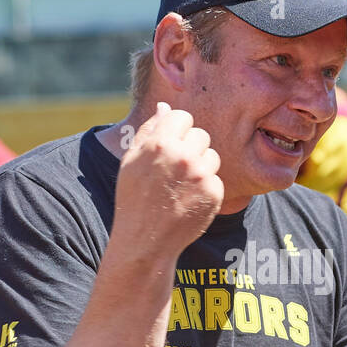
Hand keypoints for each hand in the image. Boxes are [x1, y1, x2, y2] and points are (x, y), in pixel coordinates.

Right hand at [111, 102, 223, 259]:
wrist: (146, 240)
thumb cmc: (134, 197)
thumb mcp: (131, 161)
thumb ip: (149, 130)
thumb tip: (165, 107)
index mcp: (159, 143)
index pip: (183, 117)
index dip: (177, 131)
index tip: (171, 146)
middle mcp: (182, 155)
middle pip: (201, 134)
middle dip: (191, 148)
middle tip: (176, 170)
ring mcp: (200, 174)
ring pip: (212, 155)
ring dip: (201, 167)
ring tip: (182, 186)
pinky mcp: (214, 192)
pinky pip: (216, 178)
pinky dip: (206, 188)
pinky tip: (189, 200)